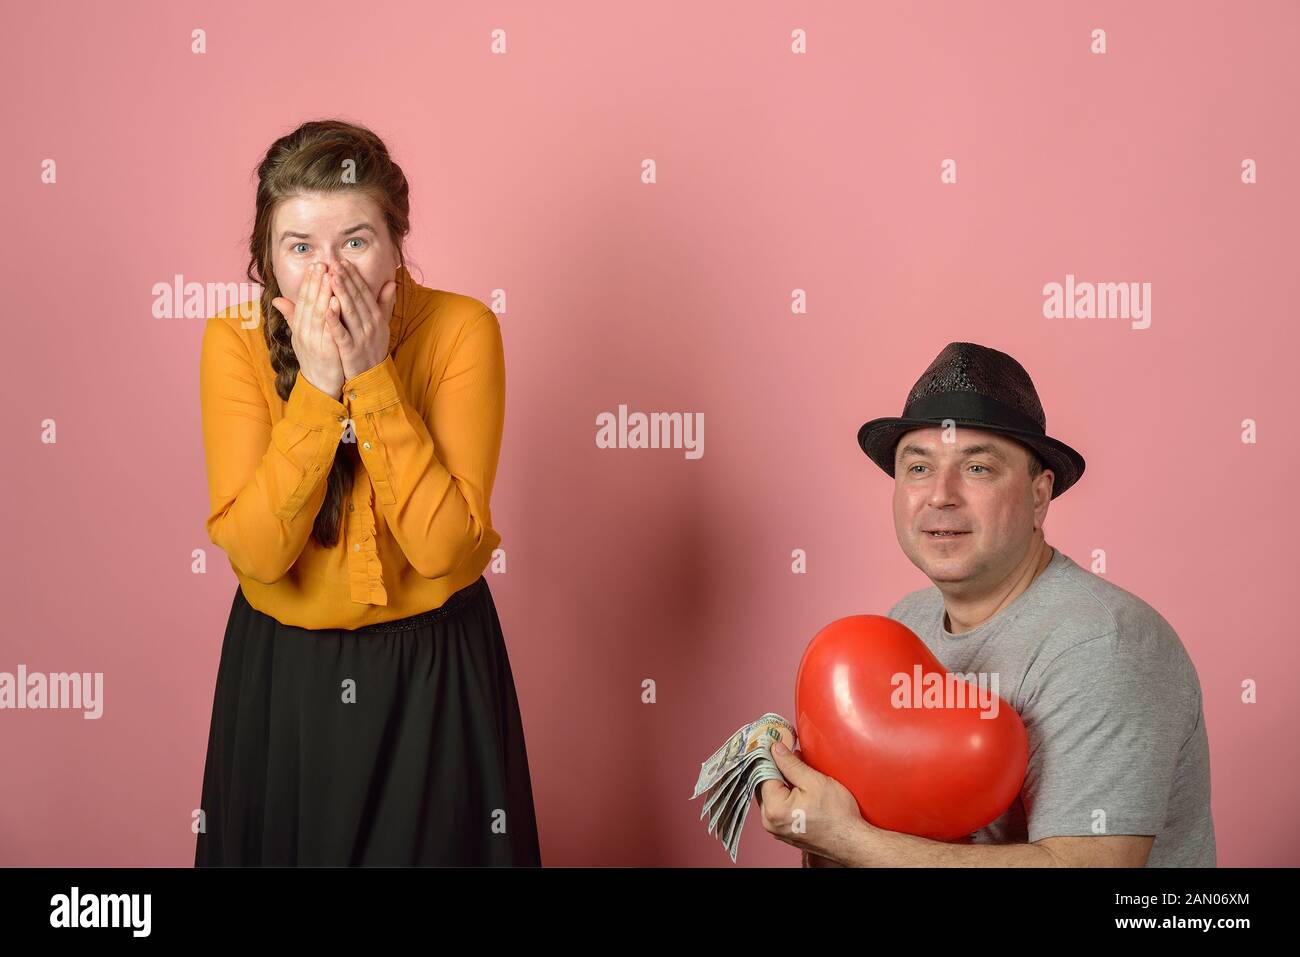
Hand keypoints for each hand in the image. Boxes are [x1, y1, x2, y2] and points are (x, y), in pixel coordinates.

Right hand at [273, 262, 344, 398]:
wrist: (320, 385)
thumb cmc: (314, 357)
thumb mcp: (300, 336)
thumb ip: (292, 317)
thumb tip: (277, 299)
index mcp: (299, 326)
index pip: (301, 299)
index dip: (308, 282)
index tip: (314, 264)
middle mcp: (303, 332)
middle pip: (308, 302)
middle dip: (315, 282)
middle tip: (322, 263)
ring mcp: (314, 341)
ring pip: (317, 312)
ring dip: (323, 293)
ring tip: (329, 275)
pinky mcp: (326, 350)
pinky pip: (328, 329)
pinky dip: (332, 314)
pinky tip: (337, 301)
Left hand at [328, 259, 398, 380]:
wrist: (372, 378)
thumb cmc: (374, 348)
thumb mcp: (382, 325)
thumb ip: (385, 304)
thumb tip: (391, 282)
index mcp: (377, 318)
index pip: (364, 293)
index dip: (354, 277)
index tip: (343, 262)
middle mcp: (371, 325)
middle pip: (356, 299)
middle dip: (345, 280)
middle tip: (334, 263)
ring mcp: (361, 338)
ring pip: (350, 312)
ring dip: (341, 293)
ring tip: (330, 277)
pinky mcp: (351, 351)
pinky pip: (342, 333)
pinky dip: (335, 320)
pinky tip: (327, 307)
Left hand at [758, 742, 870, 864]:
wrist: (852, 841)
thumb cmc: (837, 814)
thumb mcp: (814, 781)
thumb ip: (791, 764)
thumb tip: (776, 748)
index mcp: (774, 809)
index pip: (763, 774)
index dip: (771, 757)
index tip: (776, 742)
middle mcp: (769, 822)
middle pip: (764, 786)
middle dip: (776, 768)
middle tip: (789, 753)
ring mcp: (776, 829)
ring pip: (771, 796)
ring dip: (781, 781)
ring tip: (797, 768)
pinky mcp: (784, 832)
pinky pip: (778, 807)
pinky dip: (785, 794)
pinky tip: (797, 786)